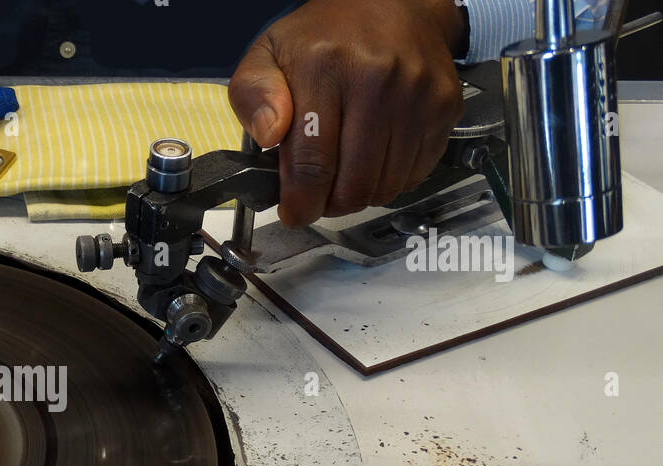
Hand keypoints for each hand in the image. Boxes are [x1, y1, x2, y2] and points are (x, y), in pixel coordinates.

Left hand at [227, 0, 466, 226]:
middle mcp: (377, 79)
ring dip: (360, 195)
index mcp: (326, 67)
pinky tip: (373, 162)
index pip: (312, 163)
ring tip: (342, 177)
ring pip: (386, 185)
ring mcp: (417, 94)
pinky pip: (415, 173)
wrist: (393, 3)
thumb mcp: (269, 54)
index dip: (301, 202)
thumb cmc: (324, 37)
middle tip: (317, 196)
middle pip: (353, 184)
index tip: (294, 212)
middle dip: (329, 204)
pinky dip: (391, 181)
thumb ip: (254, 95)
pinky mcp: (444, 107)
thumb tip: (270, 134)